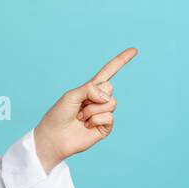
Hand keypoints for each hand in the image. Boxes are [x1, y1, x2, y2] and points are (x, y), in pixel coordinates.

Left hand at [33, 48, 137, 171]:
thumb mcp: (72, 95)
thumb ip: (90, 89)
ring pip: (111, 103)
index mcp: (90, 88)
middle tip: (80, 106)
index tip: (134, 50)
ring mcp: (103, 113)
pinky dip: (95, 120)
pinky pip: (109, 117)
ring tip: (81, 117)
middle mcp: (99, 99)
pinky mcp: (106, 127)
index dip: (121, 61)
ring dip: (92, 110)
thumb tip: (108, 97)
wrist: (54, 137)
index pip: (108, 72)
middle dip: (94, 96)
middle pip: (110, 88)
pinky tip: (87, 125)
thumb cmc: (59, 114)